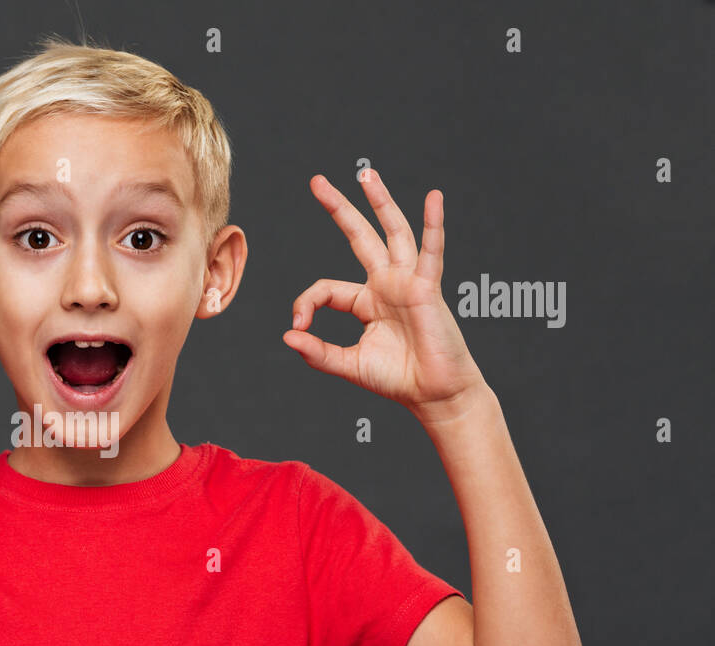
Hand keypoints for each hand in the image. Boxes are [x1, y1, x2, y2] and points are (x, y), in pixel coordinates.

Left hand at [284, 169, 486, 421]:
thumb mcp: (349, 365)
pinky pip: (431, 251)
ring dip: (380, 201)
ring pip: (393, 232)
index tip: (298, 326)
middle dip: (339, 209)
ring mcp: (407, 283)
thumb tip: (288, 336)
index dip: (306, 303)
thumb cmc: (398, 379)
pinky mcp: (428, 288)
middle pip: (360, 237)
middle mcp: (386, 285)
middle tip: (317, 181)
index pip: (327, 288)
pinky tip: (434, 198)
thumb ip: (318, 352)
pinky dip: (434, 224)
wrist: (435, 394)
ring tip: (366, 173)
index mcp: (366, 302)